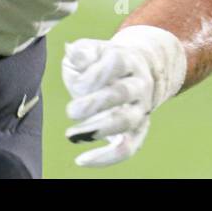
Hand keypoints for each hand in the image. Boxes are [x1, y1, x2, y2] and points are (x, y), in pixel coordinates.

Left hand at [62, 26, 185, 167]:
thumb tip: (73, 52)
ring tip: (71, 135)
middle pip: (122, 92)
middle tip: (70, 111)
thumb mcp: (91, 50)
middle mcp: (139, 84)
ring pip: (126, 121)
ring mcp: (141, 109)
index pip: (116, 63)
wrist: (134, 74)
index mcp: (128, 59)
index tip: (77, 82)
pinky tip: (81, 160)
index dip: (94, 74)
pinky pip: (127, 148)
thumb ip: (82, 52)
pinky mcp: (137, 131)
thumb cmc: (101, 63)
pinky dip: (106, 158)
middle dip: (94, 103)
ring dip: (98, 130)